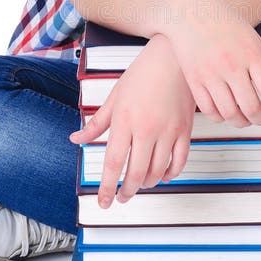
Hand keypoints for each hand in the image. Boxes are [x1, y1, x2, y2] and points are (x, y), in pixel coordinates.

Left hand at [69, 34, 195, 208]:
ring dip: (146, 184)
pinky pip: (179, 162)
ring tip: (139, 184)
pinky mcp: (185, 130)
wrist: (173, 58)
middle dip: (126, 192)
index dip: (106, 187)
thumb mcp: (114, 96)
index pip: (113, 163)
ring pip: (157, 172)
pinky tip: (162, 175)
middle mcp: (146, 130)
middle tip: (120, 198)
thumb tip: (76, 139)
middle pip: (135, 173)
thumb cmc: (143, 73)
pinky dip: (170, 174)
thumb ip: (96, 123)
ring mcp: (168, 131)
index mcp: (125, 121)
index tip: (103, 202)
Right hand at [165, 0, 260, 128]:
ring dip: (241, 122)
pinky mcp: (194, 80)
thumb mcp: (256, 42)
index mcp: (252, 54)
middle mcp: (232, 65)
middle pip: (251, 108)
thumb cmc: (227, 25)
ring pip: (230, 113)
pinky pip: (209, 110)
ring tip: (245, 118)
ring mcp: (211, 73)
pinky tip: (226, 112)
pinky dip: (220, 118)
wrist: (190, 12)